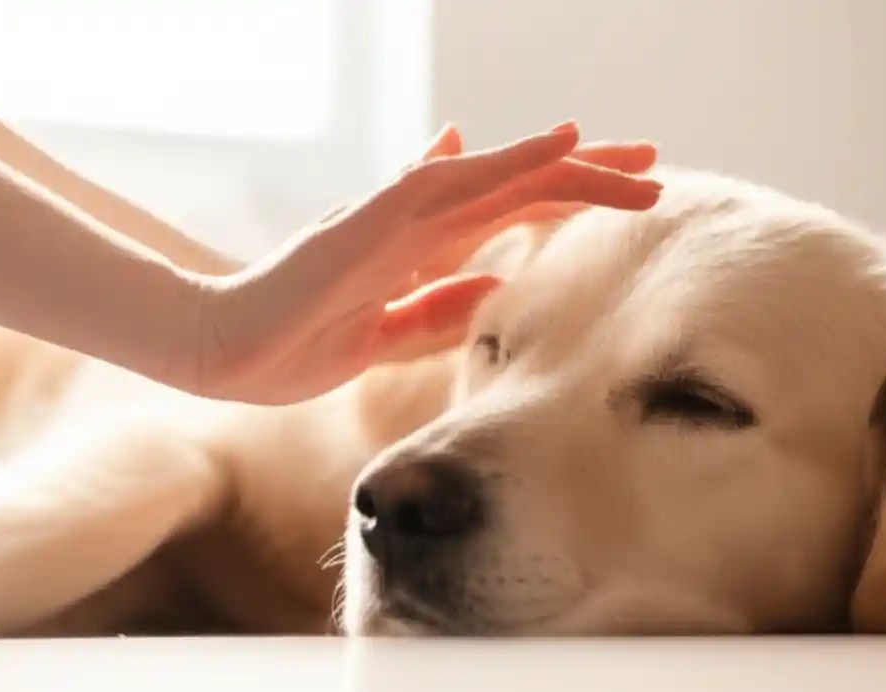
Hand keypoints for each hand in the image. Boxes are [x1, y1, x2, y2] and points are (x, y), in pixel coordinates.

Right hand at [191, 121, 660, 404]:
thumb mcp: (389, 331)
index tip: (628, 206)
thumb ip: (439, 302)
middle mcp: (421, 221)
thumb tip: (498, 277)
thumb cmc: (299, 345)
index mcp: (425, 248)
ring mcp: (401, 214)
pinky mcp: (380, 218)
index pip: (512, 215)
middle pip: (520, 187)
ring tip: (638, 159)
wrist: (230, 353)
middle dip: (588, 177)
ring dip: (572, 165)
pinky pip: (459, 180)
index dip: (569, 204)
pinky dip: (514, 159)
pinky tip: (564, 143)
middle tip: (655, 166)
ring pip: (503, 177)